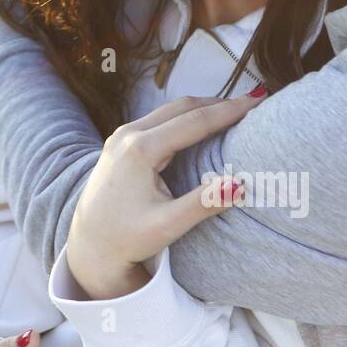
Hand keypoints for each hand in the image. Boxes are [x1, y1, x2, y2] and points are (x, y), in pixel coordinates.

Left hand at [65, 94, 262, 300]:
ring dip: (202, 108)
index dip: (230, 111)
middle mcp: (128, 135)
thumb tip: (240, 185)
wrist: (88, 245)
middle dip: (219, 103)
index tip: (258, 101)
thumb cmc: (127, 239)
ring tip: (234, 110)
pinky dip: (185, 117)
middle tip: (254, 101)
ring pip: (169, 111)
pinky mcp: (119, 143)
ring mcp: (121, 136)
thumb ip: (203, 204)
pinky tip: (202, 123)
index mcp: (141, 150)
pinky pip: (158, 119)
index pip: (195, 121)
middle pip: (182, 108)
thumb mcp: (167, 225)